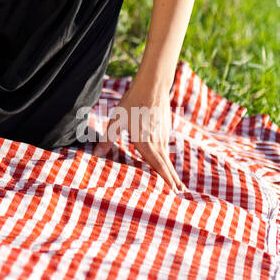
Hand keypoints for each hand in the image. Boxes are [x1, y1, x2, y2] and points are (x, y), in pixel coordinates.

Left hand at [106, 75, 189, 193]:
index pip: (158, 166)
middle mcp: (158, 142)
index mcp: (146, 143)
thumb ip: (107, 138)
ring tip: (177, 183)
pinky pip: (166, 147)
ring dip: (172, 170)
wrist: (152, 86)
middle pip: (167, 165)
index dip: (166, 180)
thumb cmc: (132, 103)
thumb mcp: (116, 120)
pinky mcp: (165, 128)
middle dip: (174, 180)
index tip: (175, 193)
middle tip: (182, 193)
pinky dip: (168, 157)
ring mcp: (164, 135)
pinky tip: (166, 160)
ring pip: (167, 156)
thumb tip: (96, 154)